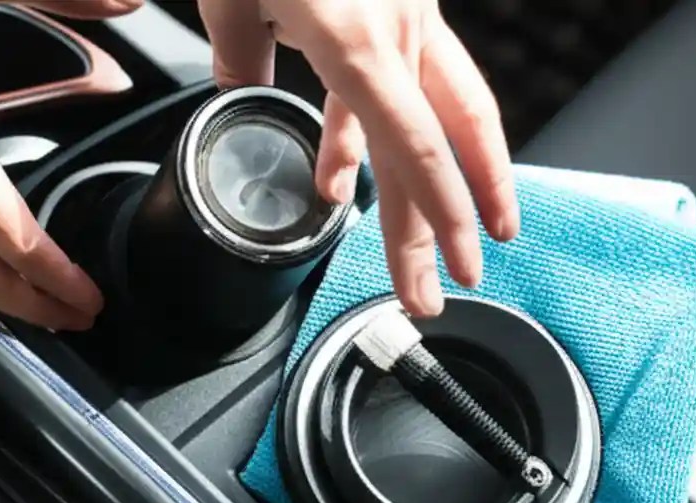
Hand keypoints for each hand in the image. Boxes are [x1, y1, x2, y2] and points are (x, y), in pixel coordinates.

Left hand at [198, 0, 519, 316]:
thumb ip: (239, 50)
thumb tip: (240, 92)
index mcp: (359, 36)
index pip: (413, 146)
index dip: (438, 214)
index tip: (449, 266)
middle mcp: (400, 29)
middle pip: (451, 139)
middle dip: (456, 217)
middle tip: (455, 282)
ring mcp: (408, 14)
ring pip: (446, 109)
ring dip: (445, 179)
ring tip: (433, 240)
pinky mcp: (398, 5)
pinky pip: (402, 80)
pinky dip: (372, 131)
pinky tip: (344, 170)